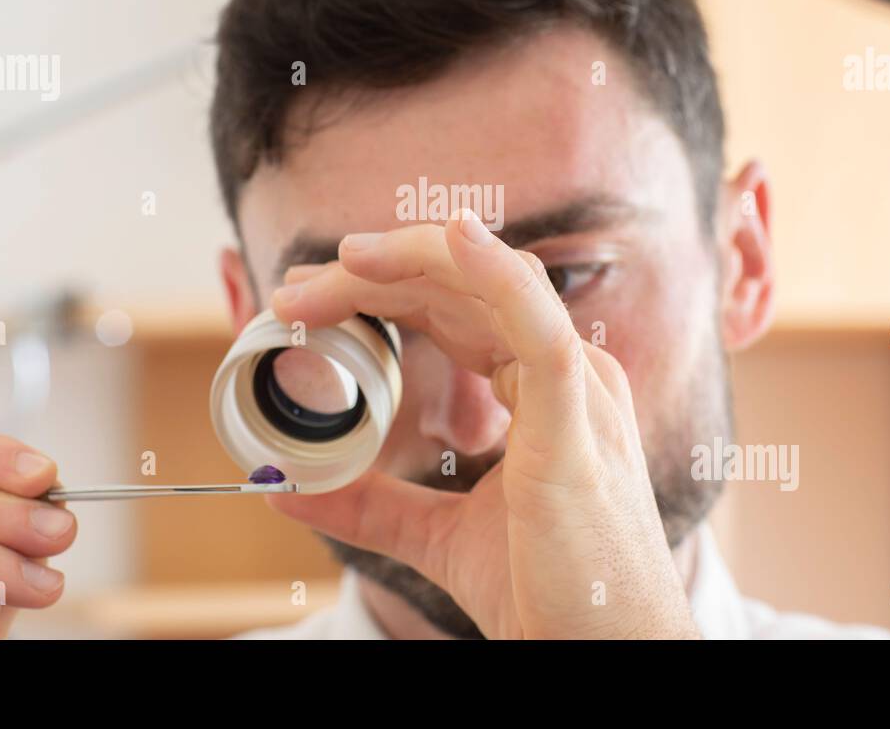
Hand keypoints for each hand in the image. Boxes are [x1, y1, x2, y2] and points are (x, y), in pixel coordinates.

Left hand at [267, 210, 698, 638]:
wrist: (600, 653)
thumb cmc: (550, 593)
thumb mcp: (438, 536)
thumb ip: (371, 505)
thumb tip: (288, 489)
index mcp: (544, 390)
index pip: (458, 310)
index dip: (385, 291)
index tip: (308, 299)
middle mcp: (566, 374)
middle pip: (465, 289)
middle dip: (377, 275)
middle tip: (294, 287)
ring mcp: (578, 390)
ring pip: (493, 287)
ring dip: (410, 263)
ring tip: (337, 261)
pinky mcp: (577, 420)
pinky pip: (538, 328)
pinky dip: (495, 274)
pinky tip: (451, 236)